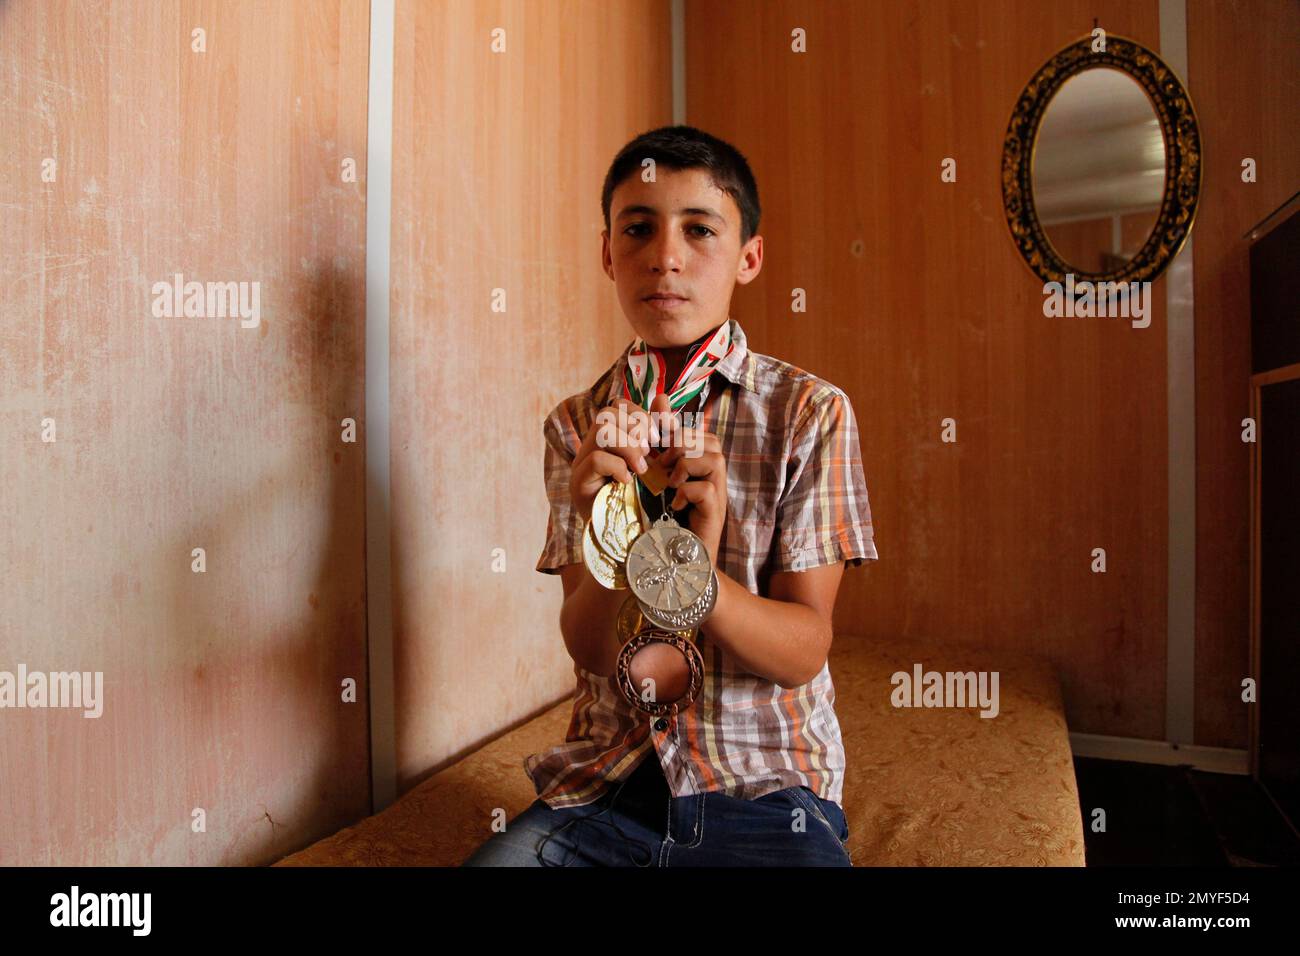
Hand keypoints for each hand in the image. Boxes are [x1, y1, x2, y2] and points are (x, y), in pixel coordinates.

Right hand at [569, 397, 653, 524]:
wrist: (629, 538)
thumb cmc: (642, 500)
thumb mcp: (655, 462)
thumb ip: (658, 433)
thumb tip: (663, 398)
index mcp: (610, 439)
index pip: (618, 405)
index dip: (640, 415)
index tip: (657, 438)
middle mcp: (592, 447)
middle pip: (607, 413)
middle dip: (634, 428)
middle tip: (648, 453)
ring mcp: (582, 464)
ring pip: (601, 429)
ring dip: (628, 446)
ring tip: (640, 468)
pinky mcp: (579, 483)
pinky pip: (596, 459)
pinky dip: (617, 466)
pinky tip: (627, 481)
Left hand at [654, 409, 727, 565]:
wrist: (671, 554)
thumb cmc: (664, 512)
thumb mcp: (656, 470)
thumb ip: (659, 437)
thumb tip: (660, 396)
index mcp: (702, 459)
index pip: (695, 430)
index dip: (674, 435)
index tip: (657, 452)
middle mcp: (715, 472)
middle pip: (705, 440)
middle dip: (678, 450)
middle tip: (663, 470)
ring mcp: (719, 492)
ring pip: (712, 458)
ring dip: (683, 468)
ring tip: (670, 484)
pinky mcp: (716, 512)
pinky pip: (705, 488)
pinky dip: (686, 493)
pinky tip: (676, 504)